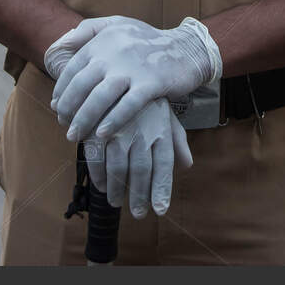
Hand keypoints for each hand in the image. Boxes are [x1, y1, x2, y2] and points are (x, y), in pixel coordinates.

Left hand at [50, 15, 221, 141]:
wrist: (187, 48)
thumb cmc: (148, 40)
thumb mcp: (118, 24)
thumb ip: (88, 29)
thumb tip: (61, 42)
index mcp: (103, 41)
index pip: (73, 69)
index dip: (61, 91)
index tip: (57, 108)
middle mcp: (115, 53)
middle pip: (82, 85)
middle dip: (68, 109)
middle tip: (64, 126)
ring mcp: (133, 68)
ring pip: (100, 97)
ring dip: (84, 119)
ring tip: (76, 135)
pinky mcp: (151, 83)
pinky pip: (128, 106)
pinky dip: (113, 121)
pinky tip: (102, 135)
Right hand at [84, 97, 192, 217]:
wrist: (117, 71)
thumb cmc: (145, 101)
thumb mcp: (165, 116)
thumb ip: (176, 141)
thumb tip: (187, 164)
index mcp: (161, 129)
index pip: (164, 165)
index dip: (161, 189)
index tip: (159, 210)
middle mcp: (142, 130)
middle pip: (140, 170)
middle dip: (138, 196)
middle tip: (138, 213)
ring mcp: (119, 128)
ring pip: (117, 168)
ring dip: (116, 190)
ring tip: (117, 202)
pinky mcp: (97, 126)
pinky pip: (96, 158)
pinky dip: (98, 176)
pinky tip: (101, 185)